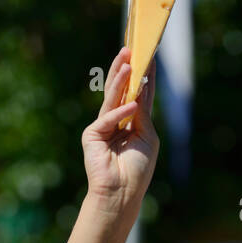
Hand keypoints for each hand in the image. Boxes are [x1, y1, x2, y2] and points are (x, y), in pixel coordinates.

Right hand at [82, 47, 159, 217]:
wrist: (123, 193)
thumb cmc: (138, 170)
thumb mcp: (146, 137)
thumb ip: (142, 114)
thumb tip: (140, 88)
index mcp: (131, 122)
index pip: (138, 95)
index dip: (144, 76)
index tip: (148, 55)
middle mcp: (116, 121)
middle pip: (122, 90)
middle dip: (126, 70)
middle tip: (130, 48)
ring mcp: (102, 126)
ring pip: (112, 98)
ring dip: (120, 79)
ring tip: (127, 61)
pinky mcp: (92, 134)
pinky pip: (108, 119)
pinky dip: (120, 113)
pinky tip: (130, 107)